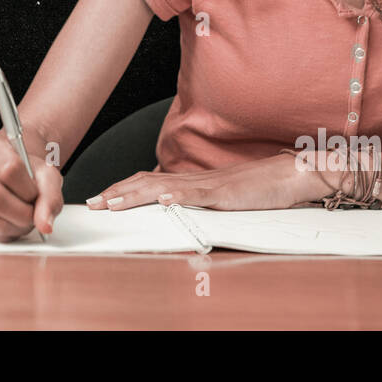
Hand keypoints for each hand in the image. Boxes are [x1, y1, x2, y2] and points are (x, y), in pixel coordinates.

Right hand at [0, 124, 62, 240]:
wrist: (14, 174)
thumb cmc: (28, 172)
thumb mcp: (47, 175)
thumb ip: (49, 197)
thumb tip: (44, 224)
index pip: (8, 169)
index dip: (27, 189)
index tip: (35, 194)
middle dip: (21, 213)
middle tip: (31, 212)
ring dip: (16, 226)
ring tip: (22, 216)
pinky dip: (4, 234)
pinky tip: (9, 221)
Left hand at [86, 152, 337, 211]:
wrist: (288, 174)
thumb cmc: (257, 187)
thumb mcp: (219, 197)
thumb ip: (197, 201)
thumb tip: (174, 207)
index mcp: (191, 181)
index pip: (148, 182)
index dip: (122, 188)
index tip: (101, 198)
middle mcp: (193, 179)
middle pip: (147, 182)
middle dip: (117, 192)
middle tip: (93, 202)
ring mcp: (208, 185)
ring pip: (165, 187)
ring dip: (136, 194)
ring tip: (113, 202)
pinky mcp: (225, 193)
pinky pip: (198, 194)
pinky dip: (178, 197)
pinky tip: (163, 201)